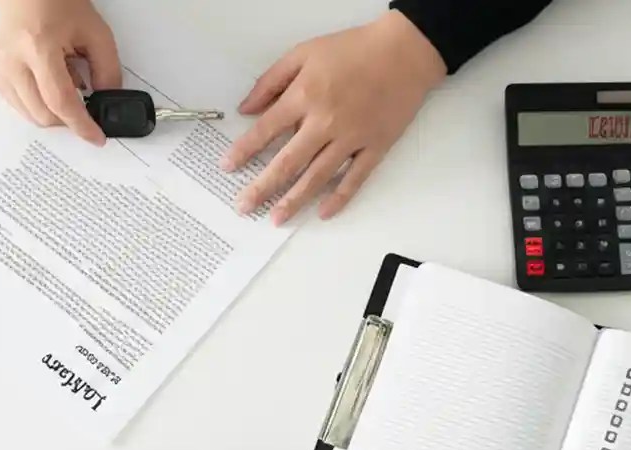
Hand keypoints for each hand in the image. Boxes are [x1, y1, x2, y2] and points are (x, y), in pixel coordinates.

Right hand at [0, 0, 121, 144]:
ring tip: (65, 84)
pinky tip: (49, 84)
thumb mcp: (96, 34)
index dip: (81, 124)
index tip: (96, 136)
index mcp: (37, 47)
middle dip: (69, 120)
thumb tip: (107, 103)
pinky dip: (40, 105)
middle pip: (44, 115)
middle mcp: (12, 61)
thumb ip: (107, 71)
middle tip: (87, 108)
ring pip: (31, 116)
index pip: (60, 101)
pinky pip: (21, 107)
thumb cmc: (57, 4)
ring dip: (54, 113)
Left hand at [223, 11, 446, 224]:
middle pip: (287, 162)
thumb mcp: (304, 53)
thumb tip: (246, 108)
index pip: (266, 130)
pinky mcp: (375, 147)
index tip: (227, 167)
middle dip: (262, 187)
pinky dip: (339, 199)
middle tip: (244, 206)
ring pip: (317, 177)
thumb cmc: (353, 49)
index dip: (244, 150)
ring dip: (294, 200)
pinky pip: (354, 179)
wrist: (403, 52)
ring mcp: (352, 138)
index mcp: (305, 96)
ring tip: (275, 219)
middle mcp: (325, 122)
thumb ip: (271, 80)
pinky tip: (322, 213)